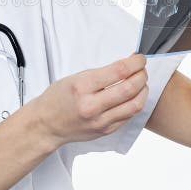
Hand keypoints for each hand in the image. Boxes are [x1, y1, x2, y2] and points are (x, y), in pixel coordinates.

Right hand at [30, 53, 149, 147]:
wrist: (47, 124)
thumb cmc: (58, 98)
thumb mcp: (74, 78)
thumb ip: (100, 74)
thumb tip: (126, 66)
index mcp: (82, 87)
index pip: (118, 71)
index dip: (135, 63)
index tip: (140, 58)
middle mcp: (92, 106)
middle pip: (130, 88)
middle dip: (142, 75)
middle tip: (142, 69)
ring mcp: (100, 121)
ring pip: (134, 105)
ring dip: (143, 90)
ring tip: (142, 83)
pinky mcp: (106, 131)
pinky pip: (129, 116)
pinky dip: (135, 103)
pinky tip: (133, 96)